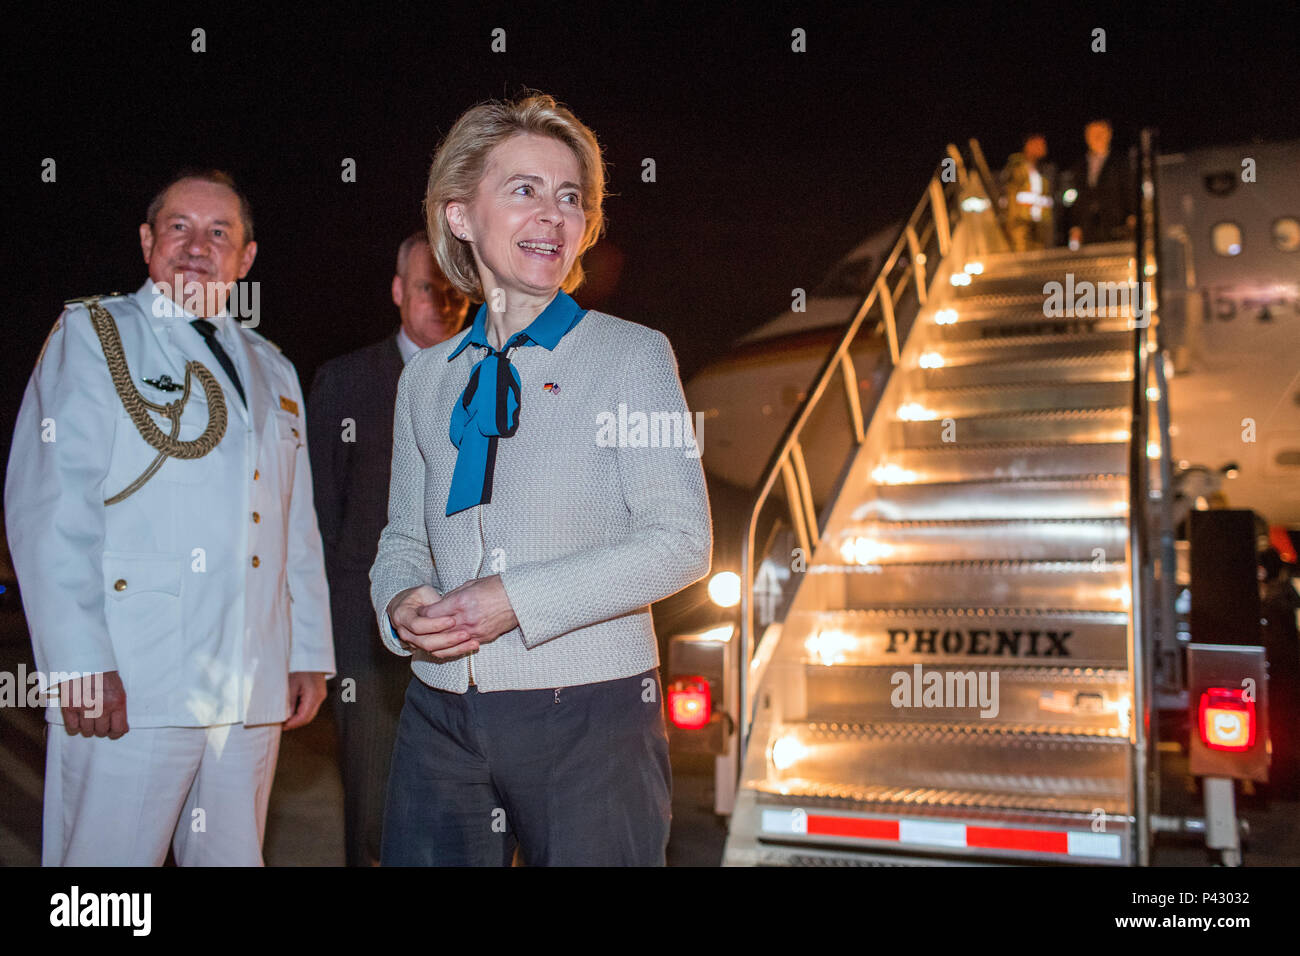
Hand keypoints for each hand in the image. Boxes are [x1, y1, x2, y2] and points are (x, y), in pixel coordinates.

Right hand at [59, 670, 126, 738]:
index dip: (115, 733)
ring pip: (87, 731)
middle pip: (101, 732)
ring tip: (87, 716)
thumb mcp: (117, 688)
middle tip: (97, 719)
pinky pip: (72, 728)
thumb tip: (121, 728)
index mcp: (117, 701)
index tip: (112, 731)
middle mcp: (102, 706)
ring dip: (87, 727)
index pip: (119, 729)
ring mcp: (85, 707)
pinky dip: (74, 726)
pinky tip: (77, 718)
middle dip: (99, 728)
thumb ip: (118, 706)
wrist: (83, 659)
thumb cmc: (102, 673)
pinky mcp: (69, 706)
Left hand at [283, 671, 327, 729]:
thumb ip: (289, 702)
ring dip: (298, 718)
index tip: (282, 726)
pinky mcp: (319, 693)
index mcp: (313, 695)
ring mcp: (321, 695)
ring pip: (310, 713)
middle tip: (282, 725)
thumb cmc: (299, 668)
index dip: (292, 724)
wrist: (311, 657)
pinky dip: (302, 711)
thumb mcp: (291, 685)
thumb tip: (286, 717)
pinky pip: (311, 707)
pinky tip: (293, 710)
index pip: (303, 717)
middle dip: (295, 723)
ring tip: (286, 718)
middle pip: (308, 717)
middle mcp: (319, 697)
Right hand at [387, 584, 473, 658]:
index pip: (418, 625)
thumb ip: (433, 601)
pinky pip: (439, 653)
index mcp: (402, 616)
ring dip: (454, 648)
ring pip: (433, 650)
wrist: (406, 608)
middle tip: (465, 634)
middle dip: (447, 639)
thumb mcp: (423, 592)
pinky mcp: (424, 648)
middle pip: (426, 642)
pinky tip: (468, 647)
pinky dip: (454, 651)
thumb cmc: (416, 596)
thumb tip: (449, 605)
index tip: (452, 620)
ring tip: (472, 643)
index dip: (435, 624)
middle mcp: (406, 633)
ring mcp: (414, 643)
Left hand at [389, 576, 518, 660]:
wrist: (521, 598)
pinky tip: (448, 643)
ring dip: (437, 641)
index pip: (432, 613)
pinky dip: (453, 645)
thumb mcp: (471, 585)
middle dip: (426, 631)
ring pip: (448, 643)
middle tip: (419, 629)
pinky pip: (463, 646)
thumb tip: (440, 604)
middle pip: (437, 631)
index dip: (423, 613)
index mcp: (461, 602)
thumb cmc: (497, 587)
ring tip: (430, 639)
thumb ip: (453, 596)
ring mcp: (475, 631)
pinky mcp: (483, 638)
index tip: (419, 612)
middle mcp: (466, 619)